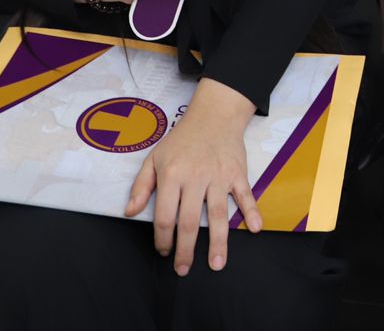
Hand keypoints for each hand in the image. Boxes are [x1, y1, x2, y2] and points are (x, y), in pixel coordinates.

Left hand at [125, 78, 261, 274]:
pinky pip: (245, 195)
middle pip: (189, 221)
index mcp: (172, 176)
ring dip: (217, 242)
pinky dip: (252, 212)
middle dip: (185, 250)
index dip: (162, 238)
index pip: (165, 216)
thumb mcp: (154, 158)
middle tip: (183, 269)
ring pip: (218, 215)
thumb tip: (129, 212)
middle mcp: (195, 178)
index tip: (163, 251)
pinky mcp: (238, 173)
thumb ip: (141, 186)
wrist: (214, 115)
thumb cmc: (181, 139)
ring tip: (215, 264)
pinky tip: (254, 229)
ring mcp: (219, 176)